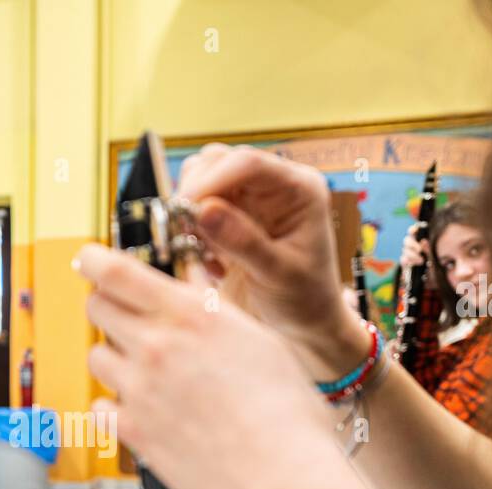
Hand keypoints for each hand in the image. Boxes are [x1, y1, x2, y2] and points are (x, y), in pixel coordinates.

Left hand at [78, 243, 374, 488]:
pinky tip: (145, 410)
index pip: (116, 271)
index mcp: (192, 315)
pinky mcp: (132, 432)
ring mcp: (139, 390)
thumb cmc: (287, 416)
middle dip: (108, 306)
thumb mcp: (262, 342)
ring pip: (97, 356)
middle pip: (97, 308)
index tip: (87, 259)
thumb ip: (218, 312)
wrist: (281, 482)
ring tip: (147, 371)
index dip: (93, 260)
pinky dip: (115, 406)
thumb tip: (194, 290)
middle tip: (128, 318)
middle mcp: (157, 347)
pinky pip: (100, 407)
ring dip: (114, 357)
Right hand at [175, 144, 364, 374]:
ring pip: (202, 178)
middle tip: (186, 234)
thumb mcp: (278, 274)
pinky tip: (211, 261)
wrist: (303, 324)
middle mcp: (274, 185)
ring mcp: (251, 198)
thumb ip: (243, 242)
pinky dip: (191, 229)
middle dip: (195, 194)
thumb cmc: (304, 299)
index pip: (248, 163)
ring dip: (190, 211)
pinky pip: (196, 206)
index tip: (186, 209)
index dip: (212, 180)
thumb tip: (204, 209)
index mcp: (299, 189)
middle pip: (218, 161)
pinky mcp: (232, 214)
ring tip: (202, 251)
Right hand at [399, 222, 434, 288]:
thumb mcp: (434, 255)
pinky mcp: (405, 263)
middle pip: (406, 240)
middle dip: (412, 245)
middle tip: (420, 250)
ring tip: (421, 261)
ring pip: (404, 250)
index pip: (413, 231)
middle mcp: (412, 246)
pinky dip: (408, 262)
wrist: (434, 278)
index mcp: (420, 240)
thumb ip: (428, 248)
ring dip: (412, 255)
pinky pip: (403, 260)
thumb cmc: (436, 263)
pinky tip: (414, 264)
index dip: (412, 230)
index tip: (414, 230)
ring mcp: (408, 254)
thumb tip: (423, 241)